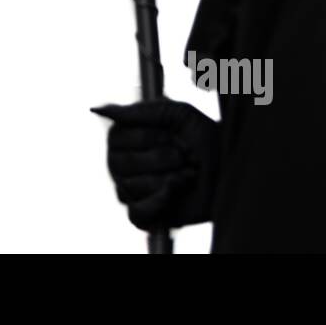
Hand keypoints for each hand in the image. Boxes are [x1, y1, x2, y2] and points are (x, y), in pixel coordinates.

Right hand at [90, 98, 220, 229]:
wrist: (228, 168)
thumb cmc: (203, 138)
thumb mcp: (175, 114)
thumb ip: (137, 112)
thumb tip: (97, 109)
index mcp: (123, 138)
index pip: (116, 139)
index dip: (150, 137)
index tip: (173, 135)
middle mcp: (121, 164)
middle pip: (120, 164)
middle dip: (161, 159)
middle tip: (183, 156)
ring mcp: (131, 190)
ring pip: (130, 188)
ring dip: (166, 179)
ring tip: (185, 174)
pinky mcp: (145, 215)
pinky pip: (136, 213)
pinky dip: (158, 203)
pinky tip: (174, 192)